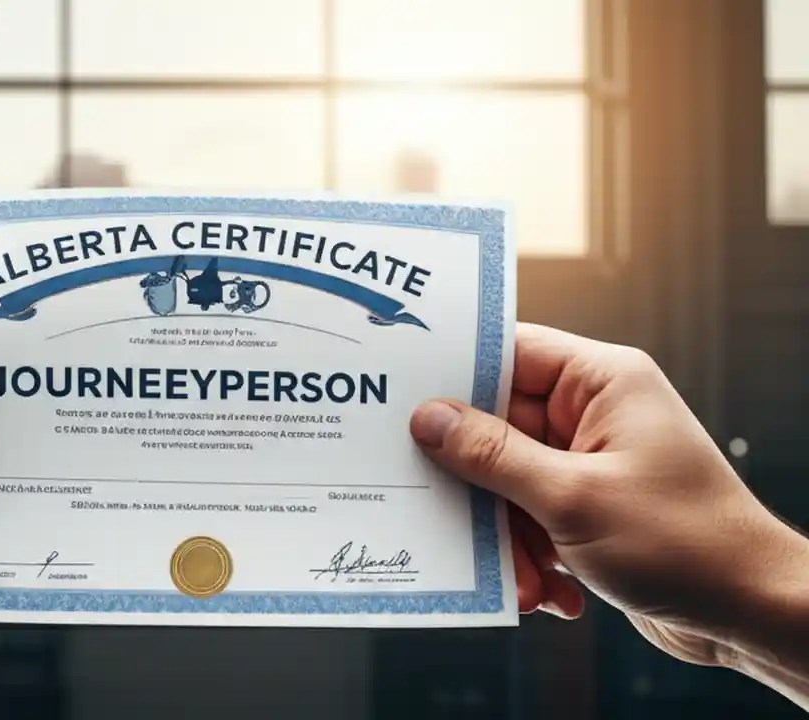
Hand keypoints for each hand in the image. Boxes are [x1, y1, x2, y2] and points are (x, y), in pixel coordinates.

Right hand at [410, 324, 808, 668]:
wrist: (749, 612)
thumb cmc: (685, 544)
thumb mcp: (572, 498)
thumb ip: (492, 456)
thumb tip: (428, 419)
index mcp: (601, 381)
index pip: (508, 352)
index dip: (454, 375)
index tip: (401, 398)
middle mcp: (594, 412)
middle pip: (497, 426)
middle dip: (478, 483)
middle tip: (446, 512)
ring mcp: (590, 460)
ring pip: (507, 480)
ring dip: (504, 533)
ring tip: (523, 575)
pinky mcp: (588, 505)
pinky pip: (528, 515)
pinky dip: (528, 554)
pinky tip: (547, 589)